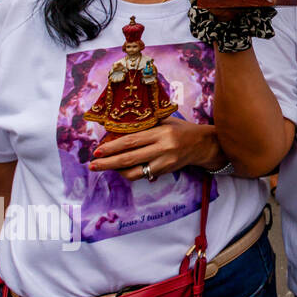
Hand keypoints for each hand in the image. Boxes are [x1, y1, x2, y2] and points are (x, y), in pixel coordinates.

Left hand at [88, 116, 219, 180]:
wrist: (204, 144)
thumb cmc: (181, 130)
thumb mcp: (166, 121)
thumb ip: (146, 124)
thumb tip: (118, 128)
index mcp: (161, 133)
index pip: (131, 141)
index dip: (112, 147)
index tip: (97, 150)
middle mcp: (163, 148)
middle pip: (129, 159)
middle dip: (108, 163)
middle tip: (93, 164)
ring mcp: (165, 162)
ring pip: (135, 172)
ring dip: (117, 171)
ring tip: (107, 167)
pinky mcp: (166, 171)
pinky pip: (143, 174)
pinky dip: (131, 172)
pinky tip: (123, 168)